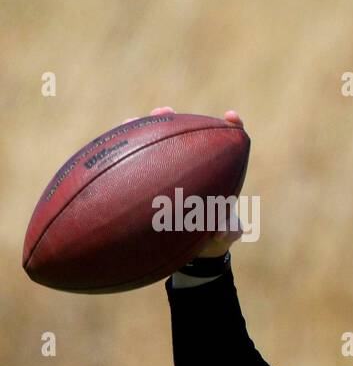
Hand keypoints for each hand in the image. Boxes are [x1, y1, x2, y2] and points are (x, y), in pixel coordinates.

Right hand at [122, 107, 247, 256]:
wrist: (193, 253)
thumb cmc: (213, 237)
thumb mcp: (224, 233)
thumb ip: (228, 229)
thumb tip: (222, 229)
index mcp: (217, 172)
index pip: (226, 142)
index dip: (232, 127)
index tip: (231, 118)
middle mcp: (192, 166)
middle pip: (184, 135)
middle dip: (174, 120)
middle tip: (166, 111)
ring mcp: (168, 173)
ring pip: (155, 145)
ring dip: (142, 131)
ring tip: (130, 121)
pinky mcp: (148, 183)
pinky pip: (134, 166)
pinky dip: (123, 156)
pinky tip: (107, 150)